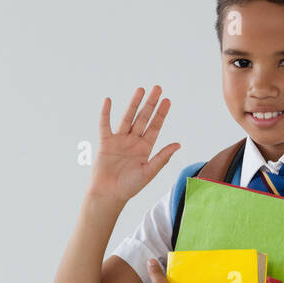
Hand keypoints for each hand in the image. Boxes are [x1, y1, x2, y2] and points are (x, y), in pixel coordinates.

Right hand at [87, 86, 179, 203]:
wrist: (109, 194)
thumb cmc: (129, 187)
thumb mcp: (149, 172)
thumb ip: (162, 157)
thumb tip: (178, 144)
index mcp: (145, 149)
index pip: (155, 127)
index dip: (161, 114)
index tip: (167, 100)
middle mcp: (133, 141)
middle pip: (143, 118)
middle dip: (150, 103)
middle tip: (157, 88)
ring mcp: (119, 140)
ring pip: (127, 117)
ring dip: (134, 103)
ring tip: (141, 89)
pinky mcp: (106, 142)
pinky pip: (105, 125)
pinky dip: (106, 113)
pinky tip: (109, 101)